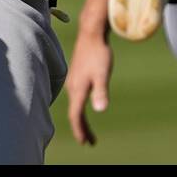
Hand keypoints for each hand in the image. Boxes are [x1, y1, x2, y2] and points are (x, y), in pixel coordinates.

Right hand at [65, 30, 112, 145]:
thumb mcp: (103, 73)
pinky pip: (76, 98)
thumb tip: (100, 109)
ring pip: (75, 105)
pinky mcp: (76, 76)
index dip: (80, 130)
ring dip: (81, 119)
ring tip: (88, 130)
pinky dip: (80, 108)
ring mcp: (73, 81)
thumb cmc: (99, 53)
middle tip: (90, 142)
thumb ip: (101, 91)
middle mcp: (72, 87)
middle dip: (81, 129)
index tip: (85, 142)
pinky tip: (85, 106)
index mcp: (78, 89)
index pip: (76, 115)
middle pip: (75, 113)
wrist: (91, 33)